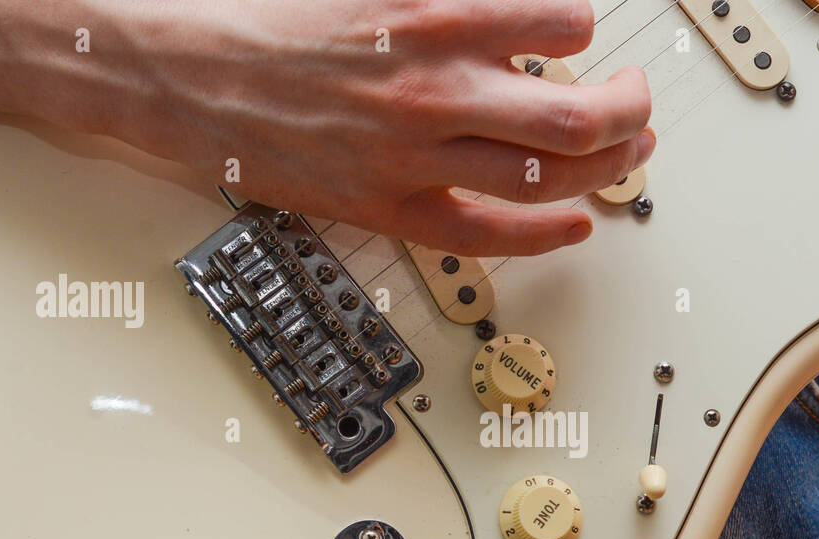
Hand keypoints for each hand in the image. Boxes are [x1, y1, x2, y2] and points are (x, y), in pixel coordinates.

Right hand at [95, 0, 653, 255]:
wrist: (183, 73)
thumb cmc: (261, 18)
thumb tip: (508, 11)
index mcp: (431, 11)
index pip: (564, 21)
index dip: (586, 32)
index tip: (584, 40)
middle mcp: (436, 88)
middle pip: (580, 116)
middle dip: (629, 109)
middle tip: (635, 99)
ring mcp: (417, 157)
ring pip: (551, 178)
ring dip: (608, 167)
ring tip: (626, 155)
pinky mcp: (392, 208)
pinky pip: (493, 237)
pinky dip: (549, 233)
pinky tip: (578, 223)